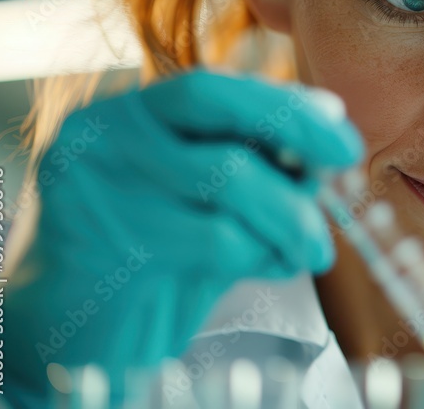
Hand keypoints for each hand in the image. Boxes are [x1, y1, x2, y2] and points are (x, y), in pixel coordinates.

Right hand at [0, 69, 361, 398]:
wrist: (73, 335)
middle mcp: (105, 132)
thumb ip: (255, 162)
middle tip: (350, 159)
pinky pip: (217, 237)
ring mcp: (97, 181)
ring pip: (228, 176)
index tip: (340, 126)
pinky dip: (264, 253)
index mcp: (131, 115)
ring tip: (315, 246)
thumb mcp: (210, 201)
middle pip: (215, 107)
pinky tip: (271, 266)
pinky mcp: (103, 239)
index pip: (213, 87)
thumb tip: (328, 125)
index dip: (284, 102)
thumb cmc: (155, 260)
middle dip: (296, 127)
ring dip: (292, 214)